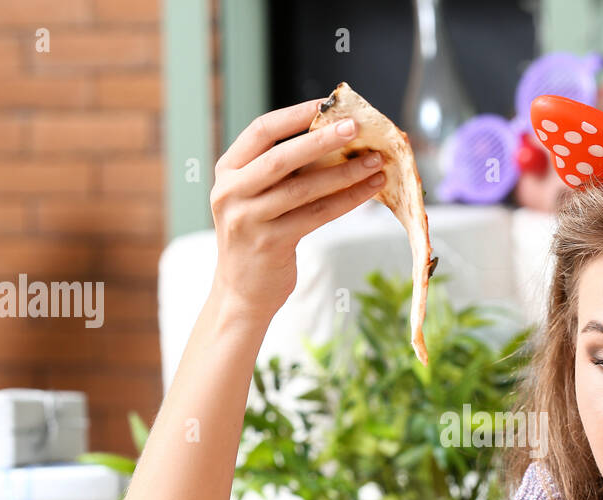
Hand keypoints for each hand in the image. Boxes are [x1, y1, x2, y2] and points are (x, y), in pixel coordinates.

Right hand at [207, 99, 386, 322]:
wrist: (241, 292)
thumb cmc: (258, 236)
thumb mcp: (257, 197)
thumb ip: (283, 170)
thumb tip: (335, 139)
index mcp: (227, 171)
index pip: (261, 131)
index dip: (296, 115)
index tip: (327, 104)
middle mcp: (231, 192)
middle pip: (282, 157)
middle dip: (323, 139)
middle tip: (356, 127)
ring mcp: (248, 219)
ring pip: (304, 188)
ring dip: (344, 173)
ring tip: (375, 162)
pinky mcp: (270, 243)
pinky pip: (317, 215)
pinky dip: (346, 200)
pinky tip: (369, 190)